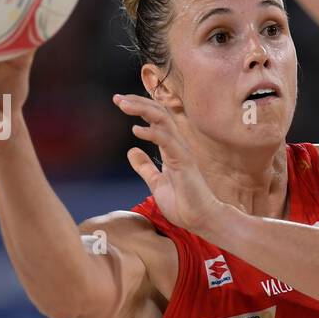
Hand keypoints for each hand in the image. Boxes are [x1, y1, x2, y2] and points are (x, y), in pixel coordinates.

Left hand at [114, 92, 226, 233]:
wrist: (201, 219)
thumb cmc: (184, 204)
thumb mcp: (156, 183)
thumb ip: (145, 167)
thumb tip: (132, 151)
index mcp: (170, 149)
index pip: (156, 120)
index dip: (138, 108)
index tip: (120, 101)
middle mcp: (177, 145)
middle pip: (159, 114)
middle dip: (138, 103)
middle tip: (117, 98)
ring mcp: (181, 152)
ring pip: (163, 121)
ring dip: (142, 110)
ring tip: (123, 105)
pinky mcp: (184, 161)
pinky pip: (168, 141)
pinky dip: (152, 133)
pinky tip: (137, 130)